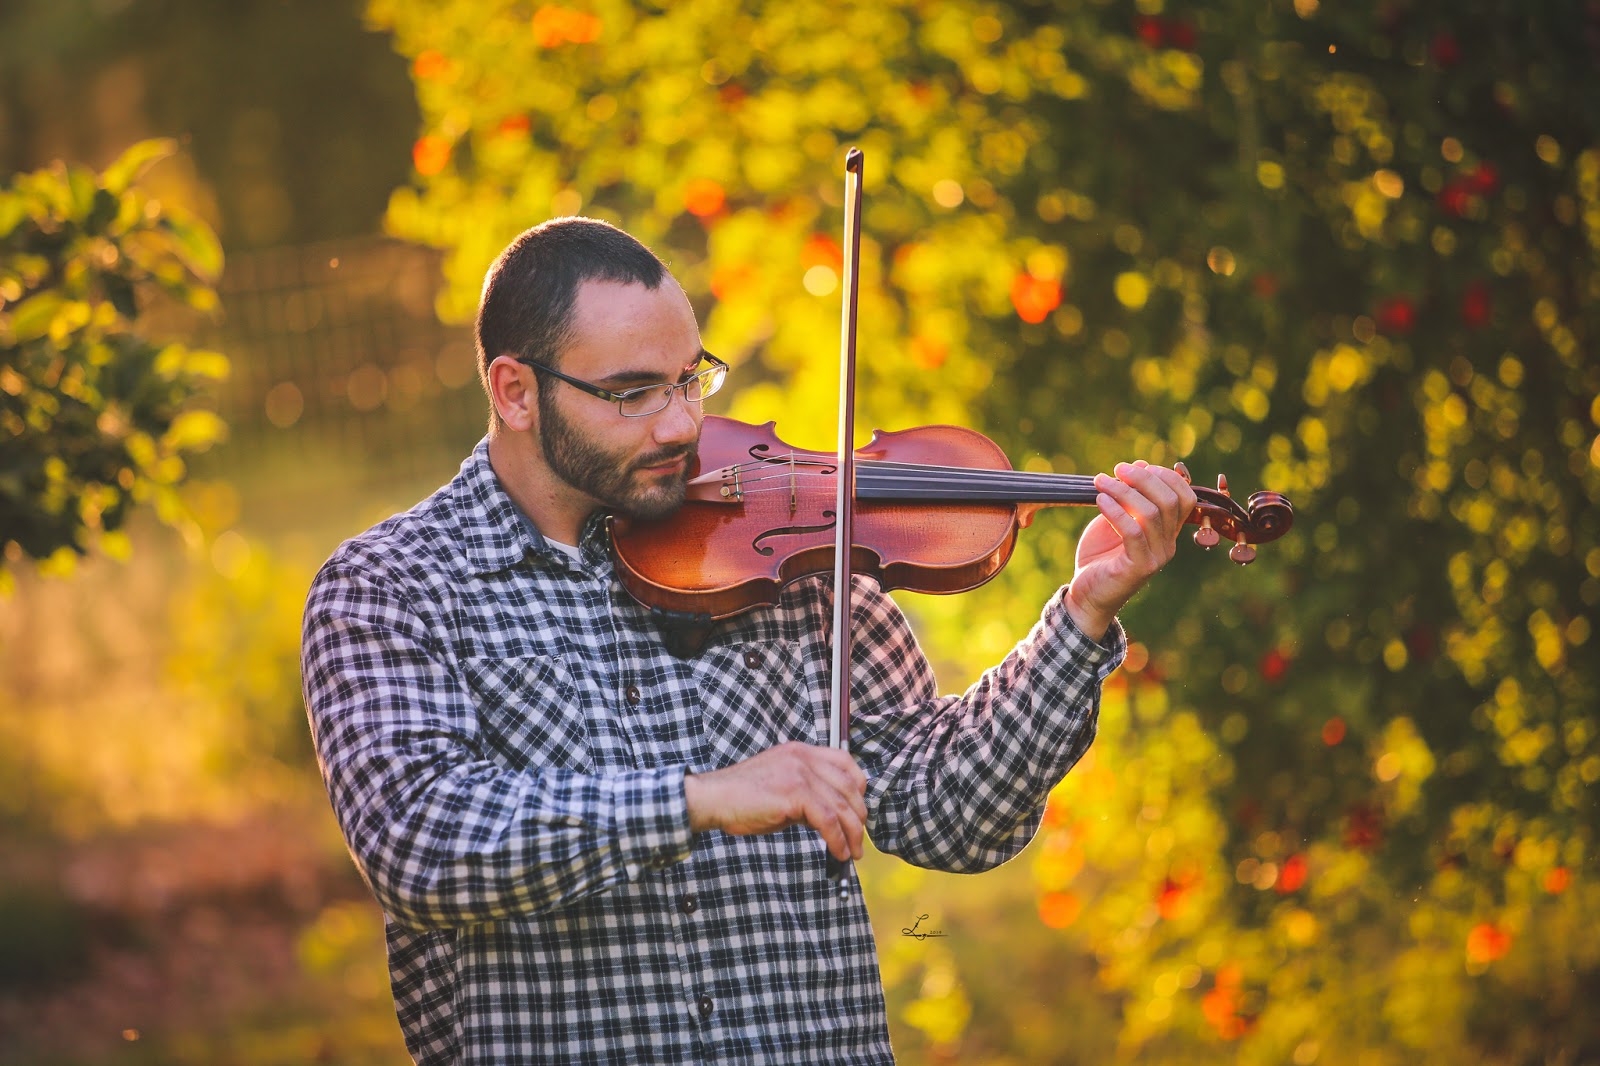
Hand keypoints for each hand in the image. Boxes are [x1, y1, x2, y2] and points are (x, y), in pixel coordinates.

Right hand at [683, 741, 867, 861]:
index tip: (859, 810)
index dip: (858, 787)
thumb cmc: (741, 798)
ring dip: (851, 833)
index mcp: (800, 752)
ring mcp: (800, 773)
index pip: (845, 761)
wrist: (713, 798)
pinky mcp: (795, 793)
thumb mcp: (780, 787)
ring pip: (842, 805)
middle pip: (849, 785)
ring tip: (852, 853)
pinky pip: (828, 820)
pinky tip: (838, 852)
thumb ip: (806, 794)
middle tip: (858, 839)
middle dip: (858, 816)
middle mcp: (804, 758)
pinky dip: (837, 839)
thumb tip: (830, 817)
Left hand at [1065, 460, 1197, 641]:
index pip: (1184, 496)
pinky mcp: (1139, 567)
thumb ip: (1128, 496)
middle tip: (1117, 469)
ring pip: (1151, 513)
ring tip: (1100, 482)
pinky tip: (1099, 500)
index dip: (1164, 476)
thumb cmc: (1100, 556)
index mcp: (1167, 531)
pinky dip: (1116, 511)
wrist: (1086, 594)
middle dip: (1143, 479)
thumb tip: (1139, 464)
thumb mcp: (1114, 518)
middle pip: (1170, 500)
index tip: (1135, 466)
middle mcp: (1168, 544)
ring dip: (1123, 491)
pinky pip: (1133, 532)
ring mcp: (1156, 557)